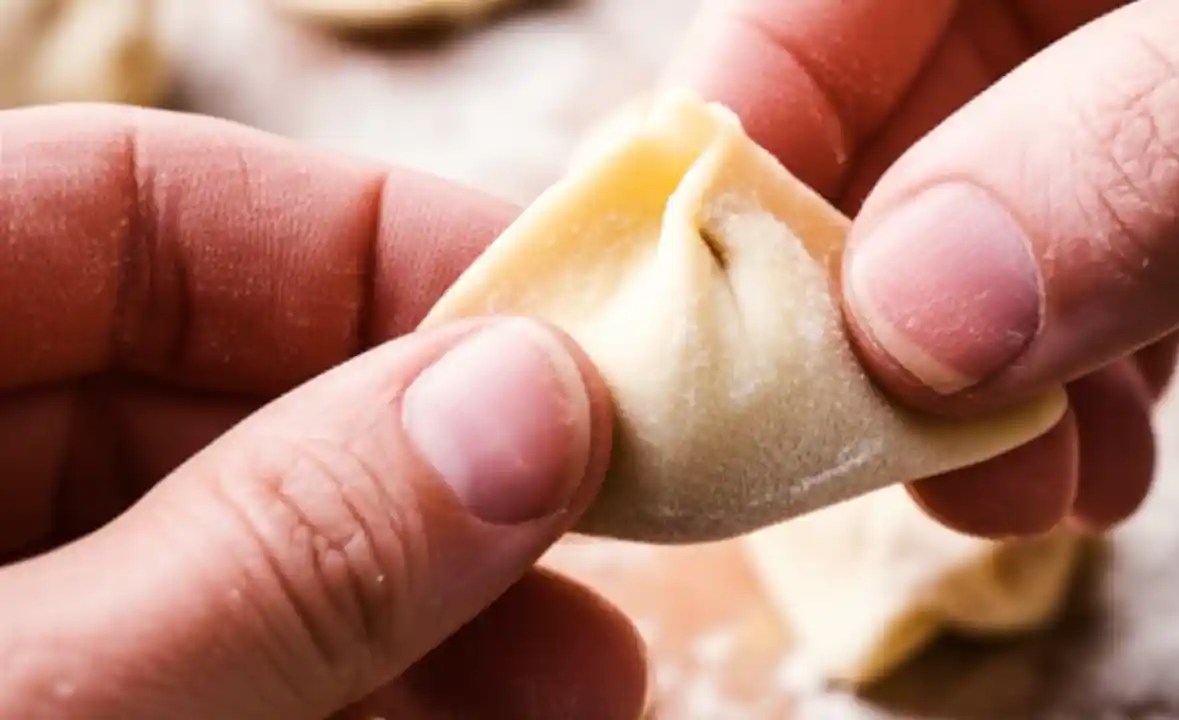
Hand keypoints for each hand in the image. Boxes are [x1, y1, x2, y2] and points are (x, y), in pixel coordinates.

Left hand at [0, 106, 644, 719]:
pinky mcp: (51, 707)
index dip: (362, 239)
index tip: (565, 325)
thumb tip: (531, 397)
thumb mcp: (43, 698)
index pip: (120, 203)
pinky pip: (209, 672)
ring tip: (580, 677)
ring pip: (233, 552)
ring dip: (430, 603)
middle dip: (432, 464)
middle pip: (210, 388)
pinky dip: (356, 692)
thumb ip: (277, 544)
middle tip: (605, 511)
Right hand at [670, 0, 1178, 535]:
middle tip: (897, 466)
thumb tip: (909, 325)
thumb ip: (1131, 151)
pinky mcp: (1151, 179)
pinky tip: (1095, 457)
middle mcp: (1005, 10)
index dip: (718, 202)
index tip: (717, 365)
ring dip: (970, 402)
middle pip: (846, 171)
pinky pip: (1067, 290)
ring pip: (951, 261)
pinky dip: (1071, 389)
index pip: (778, 44)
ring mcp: (1079, 96)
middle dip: (854, 339)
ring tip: (1030, 493)